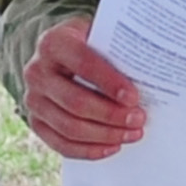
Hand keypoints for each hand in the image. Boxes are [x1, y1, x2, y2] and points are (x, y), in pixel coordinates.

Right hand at [26, 18, 147, 160]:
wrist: (61, 55)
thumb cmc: (89, 45)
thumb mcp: (100, 35)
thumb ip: (118, 49)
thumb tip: (152, 72)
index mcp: (53, 43)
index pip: (83, 63)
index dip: (109, 82)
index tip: (134, 98)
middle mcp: (36, 72)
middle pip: (75, 102)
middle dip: (111, 115)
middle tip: (139, 120)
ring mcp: (33, 99)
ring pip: (69, 127)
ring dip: (104, 135)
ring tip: (131, 134)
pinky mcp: (35, 121)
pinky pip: (61, 144)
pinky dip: (89, 150)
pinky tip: (112, 147)